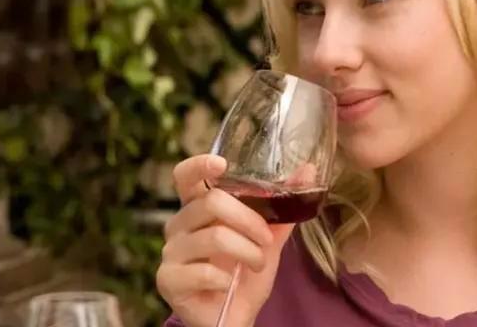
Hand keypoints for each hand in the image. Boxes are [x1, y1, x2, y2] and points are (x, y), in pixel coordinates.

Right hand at [156, 155, 295, 326]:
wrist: (235, 317)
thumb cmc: (245, 274)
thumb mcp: (269, 238)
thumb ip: (283, 206)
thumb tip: (308, 170)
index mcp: (197, 208)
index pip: (185, 175)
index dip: (199, 165)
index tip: (222, 164)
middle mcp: (178, 225)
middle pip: (211, 202)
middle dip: (250, 221)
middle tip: (266, 241)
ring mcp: (170, 252)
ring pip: (213, 236)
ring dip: (247, 252)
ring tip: (257, 264)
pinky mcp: (168, 279)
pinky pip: (202, 271)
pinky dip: (225, 279)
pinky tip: (228, 284)